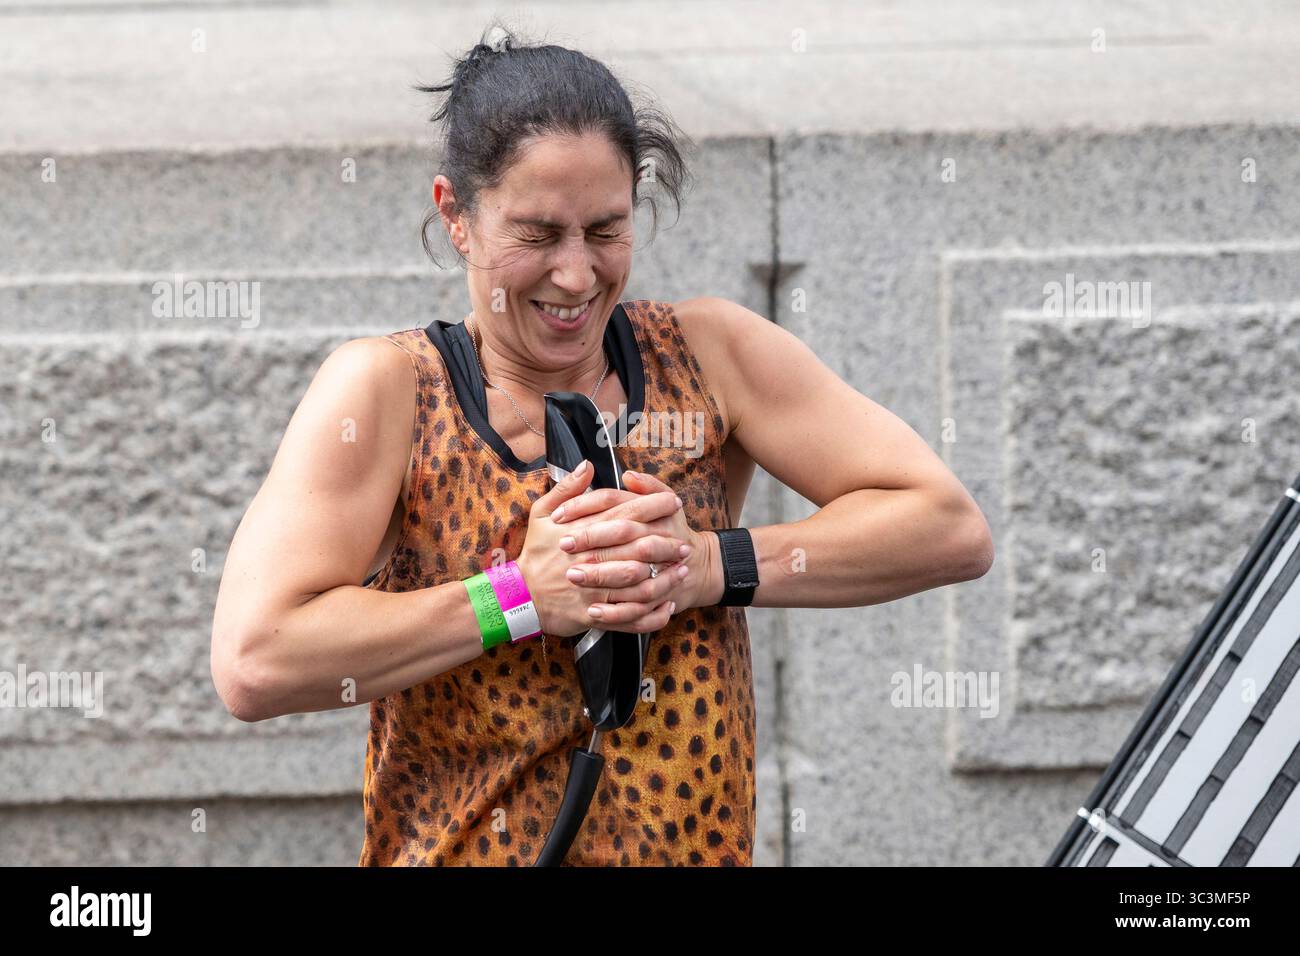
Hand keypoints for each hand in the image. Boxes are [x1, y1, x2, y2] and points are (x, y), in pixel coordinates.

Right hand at [516, 460, 693, 636]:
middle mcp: (592, 559)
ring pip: (638, 585)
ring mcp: (595, 589)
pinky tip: (667, 606)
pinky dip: (651, 614)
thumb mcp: (542, 514)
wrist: (519, 596)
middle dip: (666, 544)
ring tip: (683, 573)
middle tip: (686, 543)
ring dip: (665, 579)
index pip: (625, 513)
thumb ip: (567, 489)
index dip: (653, 506)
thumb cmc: (535, 553)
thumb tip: (588, 465)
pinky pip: (629, 617)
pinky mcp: (595, 615)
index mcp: (583, 532)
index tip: (674, 501)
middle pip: (638, 548)